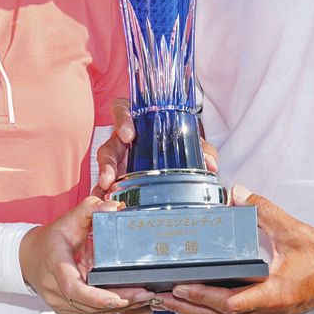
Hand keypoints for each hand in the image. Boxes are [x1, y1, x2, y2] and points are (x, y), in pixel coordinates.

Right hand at [18, 195, 156, 313]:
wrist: (28, 258)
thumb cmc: (50, 239)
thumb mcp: (68, 219)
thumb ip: (90, 209)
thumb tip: (114, 207)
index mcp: (56, 265)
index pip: (73, 287)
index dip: (96, 297)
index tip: (118, 298)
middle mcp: (56, 290)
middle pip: (90, 305)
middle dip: (121, 302)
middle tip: (147, 295)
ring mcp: (62, 303)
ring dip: (122, 310)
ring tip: (148, 302)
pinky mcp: (70, 310)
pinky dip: (115, 313)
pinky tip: (137, 308)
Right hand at [93, 98, 218, 198]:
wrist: (175, 165)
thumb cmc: (179, 145)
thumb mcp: (190, 143)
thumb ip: (202, 149)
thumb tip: (211, 165)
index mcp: (137, 122)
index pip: (121, 110)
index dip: (122, 119)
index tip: (128, 135)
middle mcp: (122, 141)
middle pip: (109, 145)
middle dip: (107, 162)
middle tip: (109, 177)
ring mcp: (117, 161)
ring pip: (105, 168)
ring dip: (105, 179)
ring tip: (105, 190)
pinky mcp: (115, 178)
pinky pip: (105, 186)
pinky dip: (102, 194)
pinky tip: (102, 204)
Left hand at [158, 185, 313, 313]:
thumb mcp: (294, 230)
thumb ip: (264, 211)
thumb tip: (237, 194)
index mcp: (275, 294)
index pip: (231, 302)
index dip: (203, 296)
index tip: (180, 286)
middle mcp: (267, 311)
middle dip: (187, 306)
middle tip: (158, 295)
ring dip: (195, 309)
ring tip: (167, 297)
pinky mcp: (266, 311)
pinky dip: (210, 307)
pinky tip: (194, 295)